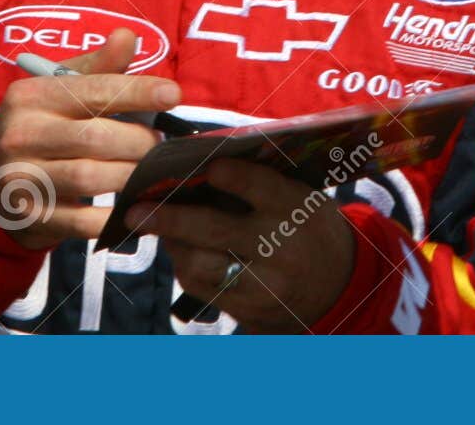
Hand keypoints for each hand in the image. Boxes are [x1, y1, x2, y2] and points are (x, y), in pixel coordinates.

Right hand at [0, 29, 177, 249]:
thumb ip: (99, 67)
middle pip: (96, 137)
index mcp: (32, 96)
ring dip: (131, 176)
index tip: (173, 95)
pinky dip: (113, 217)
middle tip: (161, 144)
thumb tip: (127, 36)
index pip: (94, 91)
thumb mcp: (62, 88)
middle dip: (140, 141)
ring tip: (152, 171)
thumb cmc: (42, 123)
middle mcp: (22, 135)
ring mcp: (21, 179)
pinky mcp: (29, 217)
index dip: (138, 92)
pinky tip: (136, 208)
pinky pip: (81, 221)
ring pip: (90, 178)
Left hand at [127, 159, 356, 332]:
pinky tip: (179, 251)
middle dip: (171, 220)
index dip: (235, 177)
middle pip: (218, 232)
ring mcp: (264, 286)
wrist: (339, 287)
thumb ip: (262, 181)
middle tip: (136, 211)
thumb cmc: (310, 227)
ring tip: (153, 226)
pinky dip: (186, 267)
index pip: (262, 189)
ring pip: (202, 266)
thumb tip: (204, 163)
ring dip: (172, 245)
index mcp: (297, 211)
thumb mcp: (302, 197)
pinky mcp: (250, 311)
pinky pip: (205, 290)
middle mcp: (280, 250)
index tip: (209, 165)